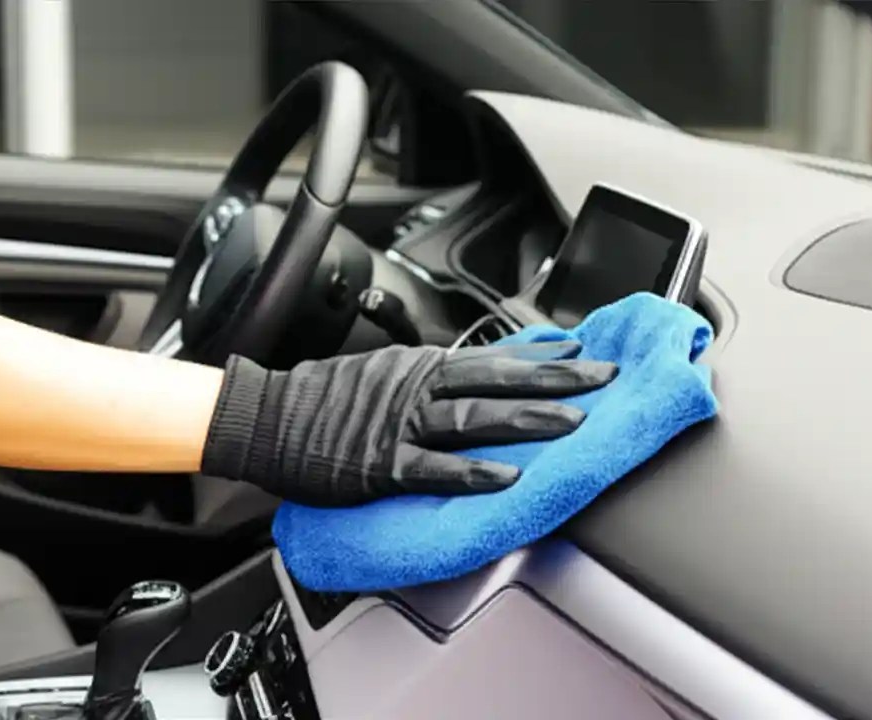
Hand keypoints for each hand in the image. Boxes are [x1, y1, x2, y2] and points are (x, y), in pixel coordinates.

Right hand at [200, 341, 616, 505]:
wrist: (266, 416)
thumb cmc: (326, 398)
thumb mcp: (387, 371)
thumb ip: (434, 377)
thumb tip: (481, 376)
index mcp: (423, 367)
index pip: (497, 358)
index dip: (545, 356)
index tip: (588, 352)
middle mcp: (419, 388)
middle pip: (500, 380)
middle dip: (557, 381)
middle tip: (604, 380)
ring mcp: (401, 425)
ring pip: (476, 417)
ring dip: (528, 420)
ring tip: (575, 424)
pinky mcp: (381, 464)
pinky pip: (434, 469)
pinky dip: (472, 473)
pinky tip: (507, 478)